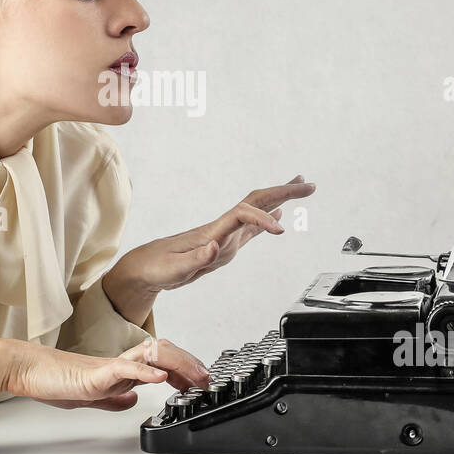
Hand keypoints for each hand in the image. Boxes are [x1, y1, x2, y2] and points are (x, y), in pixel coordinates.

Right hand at [4, 338, 208, 411]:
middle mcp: (119, 363)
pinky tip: (161, 376)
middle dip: (191, 365)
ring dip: (178, 365)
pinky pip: (125, 368)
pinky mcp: (96, 372)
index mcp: (120, 369)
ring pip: (152, 355)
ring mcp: (109, 366)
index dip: (184, 369)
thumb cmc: (53, 379)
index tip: (200, 381)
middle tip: (208, 380)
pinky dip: (145, 370)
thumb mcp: (91, 395)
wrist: (26, 368)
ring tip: (195, 378)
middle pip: (164, 354)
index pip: (161, 362)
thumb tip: (134, 400)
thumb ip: (113, 397)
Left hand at [105, 175, 316, 315]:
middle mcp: (223, 228)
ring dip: (280, 197)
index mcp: (213, 231)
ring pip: (258, 209)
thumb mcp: (174, 269)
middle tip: (308, 184)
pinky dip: (270, 218)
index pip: (244, 215)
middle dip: (283, 192)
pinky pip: (253, 226)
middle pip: (257, 201)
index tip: (281, 229)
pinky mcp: (225, 242)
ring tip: (301, 186)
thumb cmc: (156, 268)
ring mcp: (226, 234)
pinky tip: (279, 216)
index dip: (263, 219)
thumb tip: (215, 247)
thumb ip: (195, 259)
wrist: (144, 267)